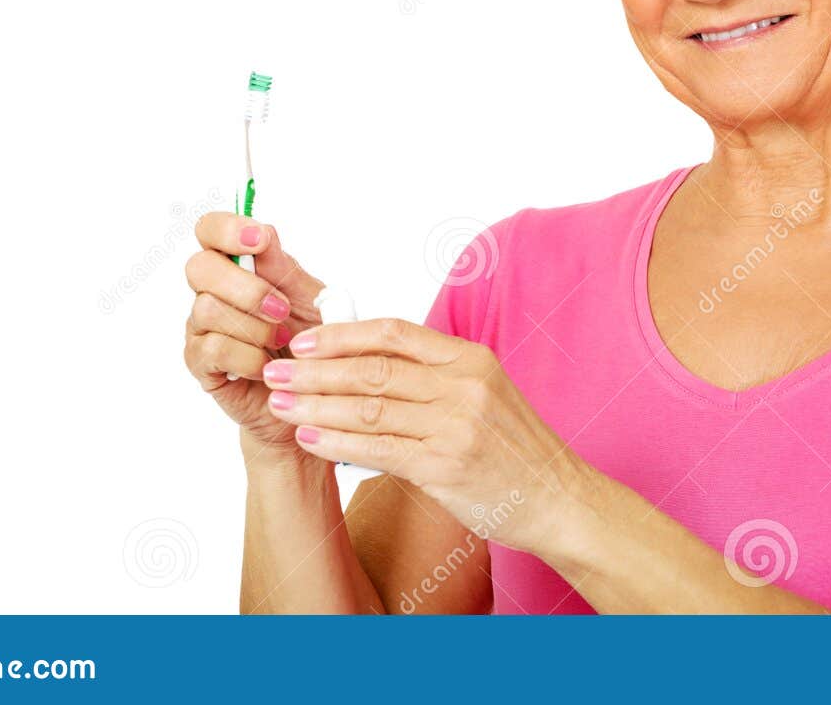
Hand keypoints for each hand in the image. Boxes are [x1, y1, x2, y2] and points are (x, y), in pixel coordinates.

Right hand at [182, 212, 326, 460]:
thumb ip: (284, 268)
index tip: (259, 240)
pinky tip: (266, 366)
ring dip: (254, 326)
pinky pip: (214, 349)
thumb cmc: (308, 342)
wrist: (307, 395)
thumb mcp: (309, 299)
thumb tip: (264, 235)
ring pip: (207, 309)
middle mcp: (212, 293)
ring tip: (281, 342)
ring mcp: (201, 328)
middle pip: (200, 267)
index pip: (210, 231)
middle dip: (246, 287)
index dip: (227, 229)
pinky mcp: (201, 364)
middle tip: (281, 310)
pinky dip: (248, 356)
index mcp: (238, 268)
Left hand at [261, 318, 590, 553]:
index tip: (303, 339)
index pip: (394, 333)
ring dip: (317, 405)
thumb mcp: (484, 393)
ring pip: (370, 407)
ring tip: (281, 404)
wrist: (556, 497)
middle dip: (316, 370)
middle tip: (275, 371)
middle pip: (374, 368)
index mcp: (469, 358)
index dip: (343, 334)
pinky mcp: (446, 466)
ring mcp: (455, 426)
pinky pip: (379, 449)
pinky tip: (311, 438)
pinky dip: (338, 442)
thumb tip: (365, 365)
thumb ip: (432, 377)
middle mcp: (463, 385)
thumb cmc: (513, 448)